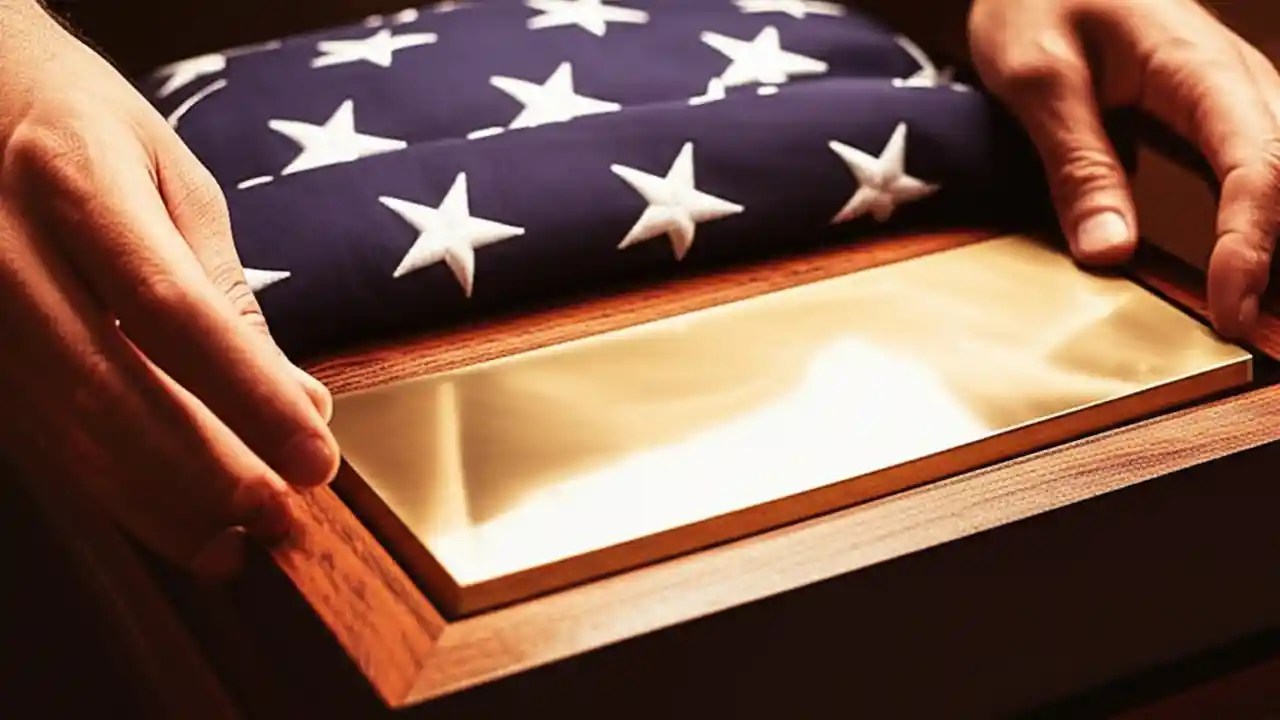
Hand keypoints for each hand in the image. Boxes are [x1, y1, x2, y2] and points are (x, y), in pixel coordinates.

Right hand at [0, 2, 338, 578]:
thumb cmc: (88, 132)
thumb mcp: (172, 178)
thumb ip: (225, 291)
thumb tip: (298, 402)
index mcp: (71, 181)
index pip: (170, 309)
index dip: (246, 395)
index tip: (314, 457)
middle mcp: (0, 248)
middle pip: (108, 388)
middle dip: (205, 472)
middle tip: (280, 520)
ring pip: (63, 431)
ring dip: (156, 502)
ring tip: (232, 546)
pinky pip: (37, 438)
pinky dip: (109, 488)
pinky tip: (167, 517)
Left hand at [968, 0, 1278, 338]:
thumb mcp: (1037, 78)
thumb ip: (1077, 162)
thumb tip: (1111, 252)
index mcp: (1198, 66)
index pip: (1257, 163)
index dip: (1250, 244)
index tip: (1228, 308)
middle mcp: (1234, 79)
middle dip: (1276, 256)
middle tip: (1248, 331)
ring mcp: (1231, 95)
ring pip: (1279, 172)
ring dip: (1272, 240)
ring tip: (1248, 307)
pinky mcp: (1213, 113)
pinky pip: (1256, 168)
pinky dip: (1257, 219)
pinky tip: (1242, 264)